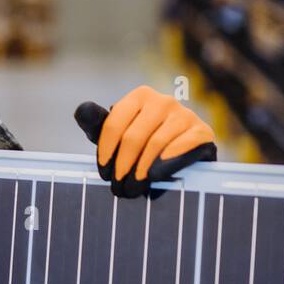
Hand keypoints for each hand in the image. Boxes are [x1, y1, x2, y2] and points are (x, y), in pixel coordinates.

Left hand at [74, 86, 215, 197]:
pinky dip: (166, 163)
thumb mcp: (119, 133)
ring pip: (155, 145)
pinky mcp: (202, 131)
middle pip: (133, 137)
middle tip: (118, 187)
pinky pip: (181, 148)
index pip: (114, 124)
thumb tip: (81, 110)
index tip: (103, 172)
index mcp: (140, 96)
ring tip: (133, 188)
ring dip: (141, 171)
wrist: (185, 152)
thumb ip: (99, 124)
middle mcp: (163, 101)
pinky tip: (156, 176)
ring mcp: (185, 114)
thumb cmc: (145, 142)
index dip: (105, 151)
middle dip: (122, 166)